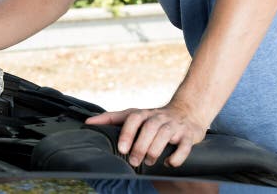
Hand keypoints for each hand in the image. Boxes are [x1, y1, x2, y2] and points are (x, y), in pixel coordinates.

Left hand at [85, 104, 206, 167]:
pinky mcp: (188, 136)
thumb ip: (112, 118)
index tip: (122, 149)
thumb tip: (88, 123)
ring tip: (149, 162)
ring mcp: (174, 126)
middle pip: (149, 128)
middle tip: (133, 160)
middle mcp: (159, 118)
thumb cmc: (154, 118)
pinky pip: (184, 145)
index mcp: (144, 114)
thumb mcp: (134, 115)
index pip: (133, 118)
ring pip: (165, 135)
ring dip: (155, 150)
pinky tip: (169, 163)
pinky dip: (177, 156)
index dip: (127, 132)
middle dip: (140, 145)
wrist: (187, 112)